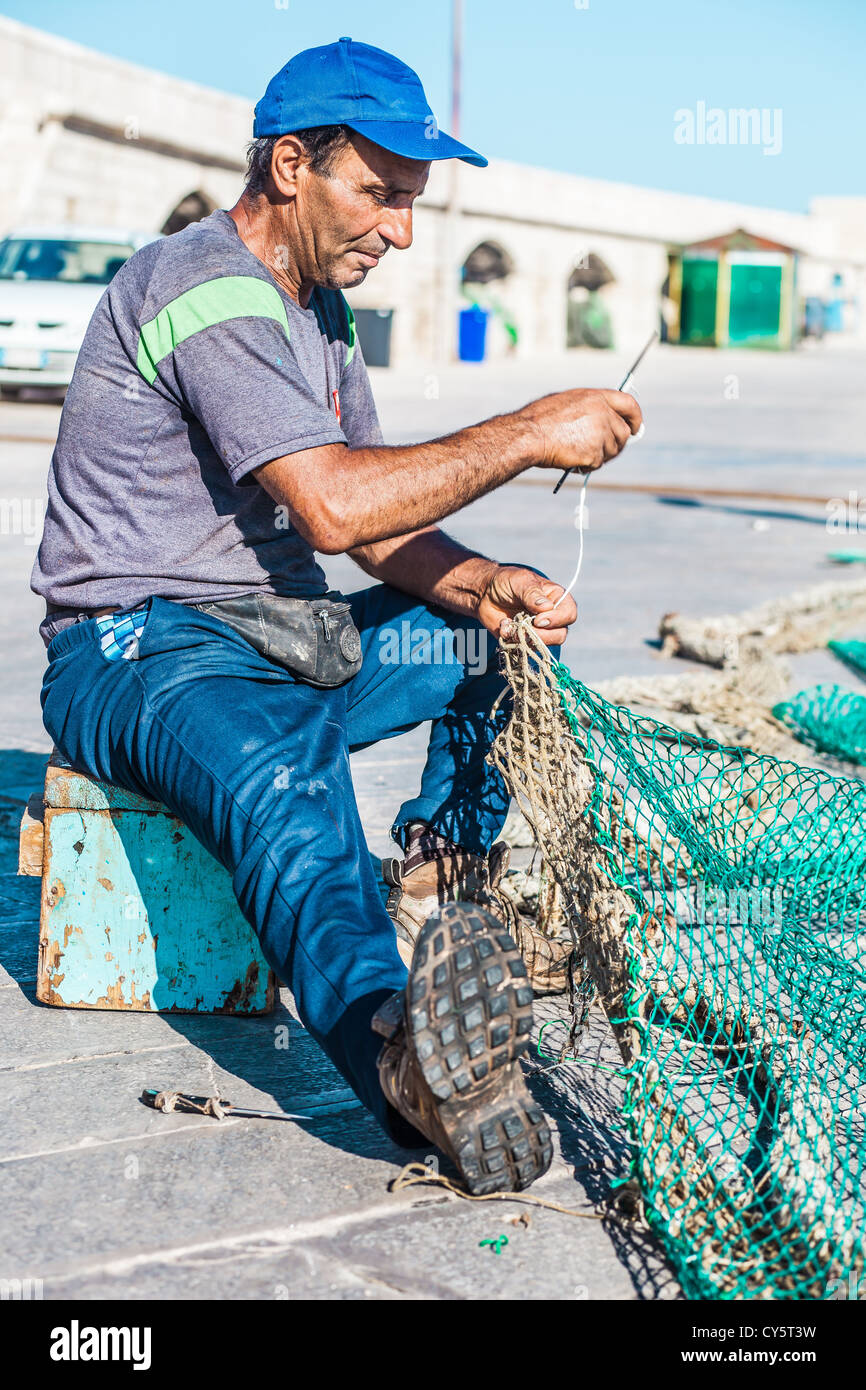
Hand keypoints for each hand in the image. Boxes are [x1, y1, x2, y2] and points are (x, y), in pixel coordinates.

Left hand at [477, 564, 576, 646]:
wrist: (485, 593)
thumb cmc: (507, 581)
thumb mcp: (520, 581)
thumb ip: (532, 594)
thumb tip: (547, 608)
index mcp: (556, 599)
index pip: (569, 614)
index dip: (557, 620)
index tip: (538, 620)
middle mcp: (551, 617)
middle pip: (560, 635)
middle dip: (541, 635)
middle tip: (524, 628)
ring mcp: (538, 631)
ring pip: (543, 645)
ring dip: (524, 638)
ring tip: (508, 625)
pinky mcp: (524, 640)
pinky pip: (523, 649)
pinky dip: (511, 640)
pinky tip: (503, 628)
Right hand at [520, 387, 641, 474]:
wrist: (528, 435)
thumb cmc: (540, 419)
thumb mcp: (568, 402)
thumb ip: (590, 407)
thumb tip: (604, 418)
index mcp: (597, 397)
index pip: (629, 404)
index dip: (635, 418)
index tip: (635, 428)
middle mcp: (603, 414)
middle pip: (624, 433)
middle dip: (615, 444)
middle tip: (601, 451)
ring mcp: (600, 434)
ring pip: (612, 451)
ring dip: (599, 456)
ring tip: (577, 452)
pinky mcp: (595, 454)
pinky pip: (597, 464)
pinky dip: (586, 466)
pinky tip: (570, 459)